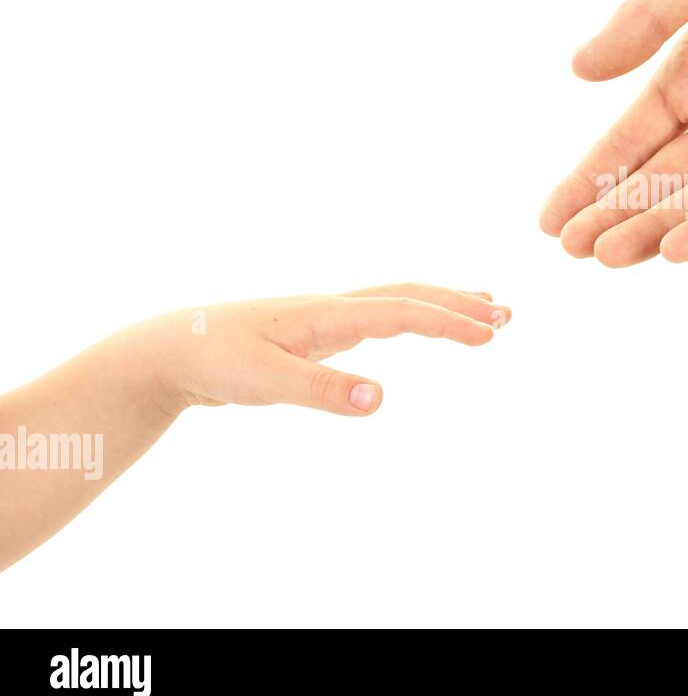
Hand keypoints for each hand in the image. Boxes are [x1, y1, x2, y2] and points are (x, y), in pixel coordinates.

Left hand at [124, 283, 510, 417]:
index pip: (402, 312)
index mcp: (326, 315)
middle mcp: (333, 307)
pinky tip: (415, 324)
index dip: (449, 322)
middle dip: (459, 304)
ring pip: (396, 299)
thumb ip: (323, 391)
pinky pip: (380, 314)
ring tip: (485, 309)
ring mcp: (326, 317)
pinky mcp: (318, 332)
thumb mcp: (265, 382)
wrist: (170, 348)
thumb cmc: (213, 360)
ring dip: (441, 303)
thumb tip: (382, 399)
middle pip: (409, 295)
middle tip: (508, 316)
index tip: (492, 334)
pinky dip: (412, 314)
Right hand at [540, 0, 687, 265]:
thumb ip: (643, 19)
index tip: (550, 218)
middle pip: (659, 178)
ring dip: (654, 228)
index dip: (590, 178)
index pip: (630, 138)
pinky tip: (676, 249)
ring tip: (607, 256)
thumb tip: (577, 70)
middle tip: (572, 250)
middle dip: (612, 215)